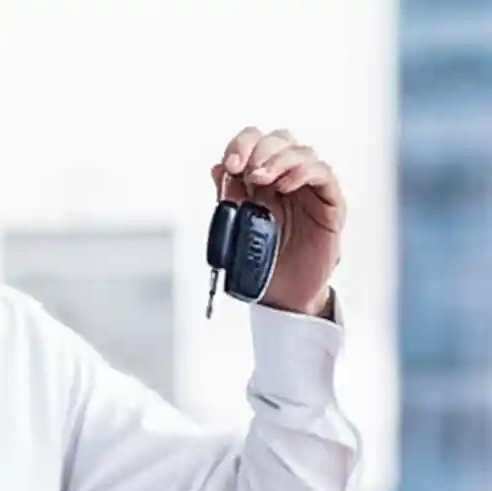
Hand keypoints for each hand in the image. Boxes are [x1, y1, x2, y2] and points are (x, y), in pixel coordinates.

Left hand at [211, 126, 345, 318]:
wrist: (283, 294)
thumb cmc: (260, 259)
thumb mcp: (235, 226)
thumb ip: (229, 197)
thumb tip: (217, 168)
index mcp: (261, 179)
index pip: (255, 142)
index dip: (241, 145)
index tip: (231, 165)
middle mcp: (286, 178)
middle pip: (279, 139)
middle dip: (259, 149)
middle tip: (247, 172)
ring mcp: (310, 189)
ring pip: (301, 151)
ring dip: (278, 160)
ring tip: (261, 179)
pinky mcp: (330, 203)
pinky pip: (323, 174)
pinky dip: (303, 172)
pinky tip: (285, 186)